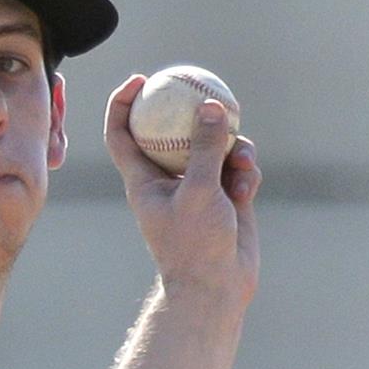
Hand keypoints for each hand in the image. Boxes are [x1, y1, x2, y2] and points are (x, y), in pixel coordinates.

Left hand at [104, 74, 260, 307]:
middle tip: (203, 88)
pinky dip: (245, 172)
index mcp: (143, 180)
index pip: (121, 134)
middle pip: (171, 130)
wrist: (217, 287)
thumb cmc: (196, 246)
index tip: (140, 80)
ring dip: (230, 146)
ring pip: (213, 146)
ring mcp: (197, 186)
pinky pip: (237, 167)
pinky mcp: (225, 195)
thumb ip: (204, 149)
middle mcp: (167, 179)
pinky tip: (247, 188)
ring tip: (239, 161)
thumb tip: (209, 107)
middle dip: (188, 109)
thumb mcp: (199, 191)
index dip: (122, 103)